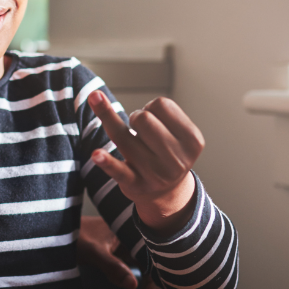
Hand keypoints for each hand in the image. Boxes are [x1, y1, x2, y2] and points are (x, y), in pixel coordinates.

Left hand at [77, 217, 158, 288]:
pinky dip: (128, 274)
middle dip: (149, 281)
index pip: (150, 257)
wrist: (52, 229)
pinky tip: (126, 286)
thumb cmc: (73, 235)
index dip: (152, 279)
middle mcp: (128, 235)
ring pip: (137, 262)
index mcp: (129, 230)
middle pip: (147, 260)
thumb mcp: (93, 253)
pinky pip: (126, 262)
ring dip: (139, 278)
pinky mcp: (112, 248)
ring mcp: (120, 241)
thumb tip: (133, 285)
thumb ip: (113, 267)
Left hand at [86, 93, 203, 233]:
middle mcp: (176, 159)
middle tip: (142, 133)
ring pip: (122, 136)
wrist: (166, 191)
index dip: (152, 108)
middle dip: (137, 118)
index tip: (156, 122)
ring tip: (131, 139)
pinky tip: (97, 154)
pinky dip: (106, 161)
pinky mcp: (133, 184)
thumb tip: (96, 97)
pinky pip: (117, 170)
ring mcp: (155, 173)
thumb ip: (151, 111)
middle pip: (143, 118)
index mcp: (192, 141)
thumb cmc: (166, 150)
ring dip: (118, 128)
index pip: (162, 104)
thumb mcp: (177, 132)